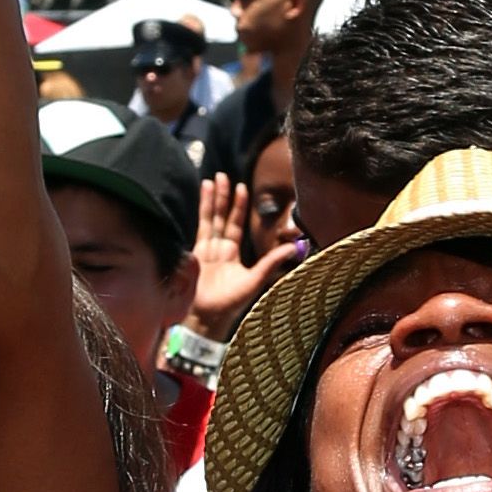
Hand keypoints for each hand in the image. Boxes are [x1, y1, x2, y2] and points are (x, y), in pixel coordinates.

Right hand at [186, 173, 269, 339]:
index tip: (241, 187)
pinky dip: (202, 210)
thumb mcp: (255, 280)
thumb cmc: (232, 303)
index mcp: (232, 253)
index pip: (236, 223)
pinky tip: (201, 196)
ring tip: (212, 179)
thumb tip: (295, 247)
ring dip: (212, 199)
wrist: (208, 317)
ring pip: (210, 218)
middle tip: (224, 175)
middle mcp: (219, 248)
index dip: (238, 206)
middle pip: (222, 216)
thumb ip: (271, 262)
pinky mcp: (196, 253)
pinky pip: (200, 227)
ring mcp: (206, 249)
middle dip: (223, 196)